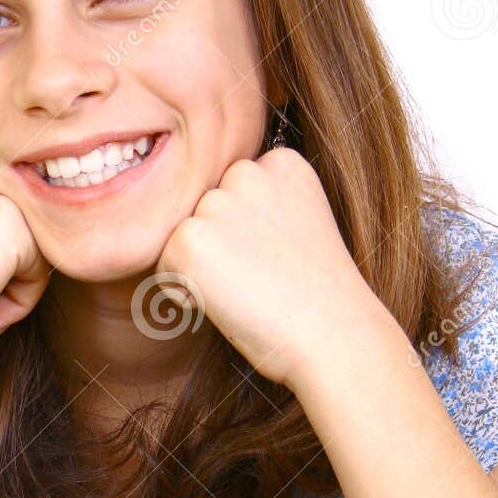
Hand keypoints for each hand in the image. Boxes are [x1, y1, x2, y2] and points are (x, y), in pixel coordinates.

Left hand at [150, 147, 384, 389]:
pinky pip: (164, 266)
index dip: (246, 234)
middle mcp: (246, 171)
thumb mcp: (299, 225)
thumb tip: (207, 216)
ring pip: (182, 237)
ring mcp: (216, 202)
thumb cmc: (318, 295)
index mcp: (280, 162)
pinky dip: (186, 294)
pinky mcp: (190, 239)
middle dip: (220, 247)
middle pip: (203, 210)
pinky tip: (230, 302)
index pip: (232, 191)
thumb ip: (258, 205)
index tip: (279, 258)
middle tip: (263, 279)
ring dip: (201, 269)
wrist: (333, 335)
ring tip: (249, 290)